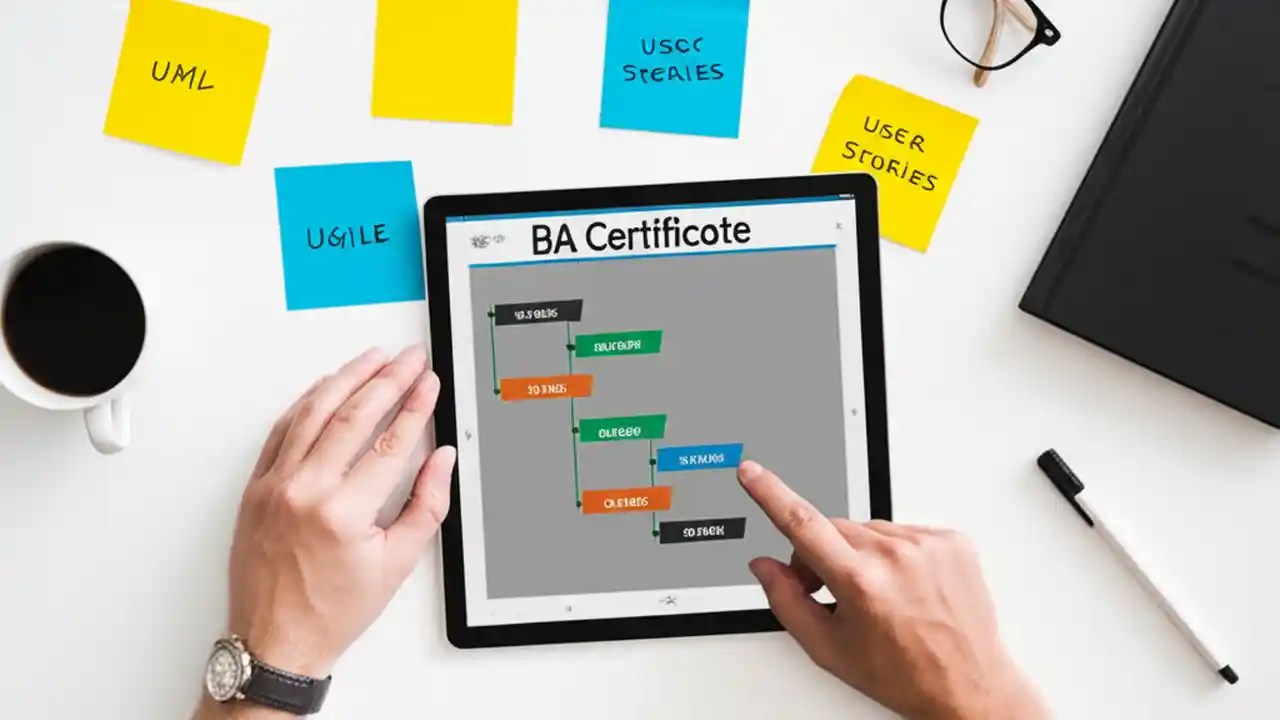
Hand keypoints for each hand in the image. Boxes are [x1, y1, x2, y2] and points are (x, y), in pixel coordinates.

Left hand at [227, 346, 455, 677]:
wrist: (275, 640)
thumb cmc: (332, 610)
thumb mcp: (397, 564)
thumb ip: (427, 505)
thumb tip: (441, 460)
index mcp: (344, 513)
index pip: (391, 442)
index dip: (416, 405)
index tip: (430, 383)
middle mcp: (304, 492)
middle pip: (353, 415)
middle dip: (388, 379)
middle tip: (410, 358)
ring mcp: (274, 486)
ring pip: (314, 412)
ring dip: (347, 378)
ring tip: (373, 358)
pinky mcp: (255, 487)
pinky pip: (283, 429)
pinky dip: (308, 402)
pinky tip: (328, 387)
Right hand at [738, 461, 1047, 719]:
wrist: (968, 685)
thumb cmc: (905, 673)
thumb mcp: (830, 650)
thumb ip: (786, 601)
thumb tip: (765, 566)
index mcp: (861, 582)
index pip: (803, 524)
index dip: (770, 493)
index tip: (752, 473)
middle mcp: (895, 556)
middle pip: (833, 529)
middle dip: (822, 554)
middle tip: (832, 592)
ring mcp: (927, 545)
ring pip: (868, 530)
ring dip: (862, 554)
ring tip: (879, 595)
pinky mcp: (950, 540)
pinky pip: (903, 532)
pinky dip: (896, 553)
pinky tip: (905, 586)